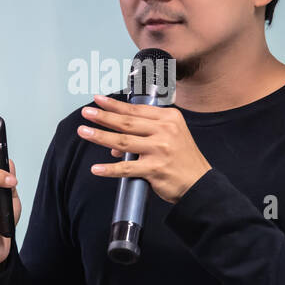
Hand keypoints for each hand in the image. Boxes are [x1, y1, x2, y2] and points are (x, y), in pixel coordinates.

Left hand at [77, 94, 211, 202]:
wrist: (200, 184)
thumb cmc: (183, 160)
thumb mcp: (170, 138)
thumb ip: (144, 136)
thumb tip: (115, 144)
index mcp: (169, 118)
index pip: (136, 110)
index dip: (115, 105)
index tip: (98, 100)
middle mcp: (165, 131)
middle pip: (127, 122)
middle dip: (103, 117)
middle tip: (86, 112)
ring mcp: (159, 150)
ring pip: (123, 141)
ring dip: (100, 137)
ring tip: (84, 132)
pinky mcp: (155, 169)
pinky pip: (127, 168)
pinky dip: (110, 169)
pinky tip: (97, 169)